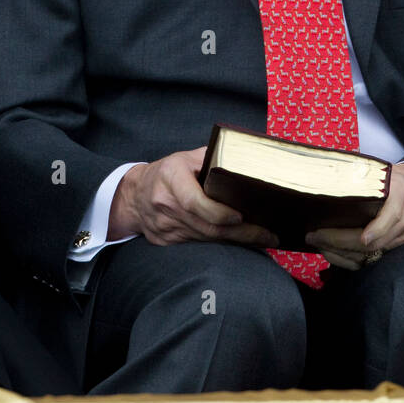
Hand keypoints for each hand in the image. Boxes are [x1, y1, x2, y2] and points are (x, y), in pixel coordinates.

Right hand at [107, 147, 279, 247]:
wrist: (134, 195)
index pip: (194, 201)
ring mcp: (165, 227)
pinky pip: (199, 244)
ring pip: (206, 239)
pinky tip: (241, 241)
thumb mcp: (185, 158)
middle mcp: (166, 205)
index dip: (218, 212)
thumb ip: (212, 159)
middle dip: (242, 233)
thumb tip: (246, 161)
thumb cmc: (166, 172)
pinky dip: (222, 244)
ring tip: (264, 238)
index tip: (240, 216)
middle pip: (207, 226)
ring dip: (237, 240)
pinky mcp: (167, 242)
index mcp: (171, 178)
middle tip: (269, 234)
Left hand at [306, 162, 403, 270]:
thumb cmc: (401, 177)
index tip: (326, 232)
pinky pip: (376, 257)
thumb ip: (364, 178)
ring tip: (320, 246)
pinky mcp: (401, 244)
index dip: (357, 233)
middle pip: (373, 242)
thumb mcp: (384, 171)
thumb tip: (327, 181)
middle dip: (339, 243)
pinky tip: (335, 254)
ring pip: (373, 254)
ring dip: (343, 254)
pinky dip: (354, 258)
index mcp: (401, 194)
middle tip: (313, 237)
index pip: (383, 221)